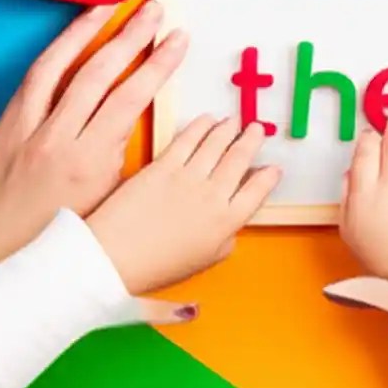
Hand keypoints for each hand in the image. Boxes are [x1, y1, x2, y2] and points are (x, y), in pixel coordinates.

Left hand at [0, 1, 185, 261]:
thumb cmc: (58, 233)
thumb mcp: (106, 203)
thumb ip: (122, 158)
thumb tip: (137, 119)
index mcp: (90, 161)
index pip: (131, 98)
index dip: (158, 64)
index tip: (178, 41)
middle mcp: (58, 137)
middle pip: (100, 72)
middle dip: (132, 36)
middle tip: (155, 11)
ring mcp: (28, 127)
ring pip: (60, 65)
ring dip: (89, 30)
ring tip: (111, 5)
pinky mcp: (8, 122)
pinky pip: (32, 77)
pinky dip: (54, 51)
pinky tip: (70, 34)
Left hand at [86, 117, 281, 293]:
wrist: (114, 259)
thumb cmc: (153, 267)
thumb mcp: (202, 262)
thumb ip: (224, 241)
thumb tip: (231, 227)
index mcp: (226, 223)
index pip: (258, 192)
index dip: (269, 177)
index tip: (273, 168)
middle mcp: (213, 196)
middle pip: (240, 160)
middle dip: (251, 141)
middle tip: (257, 130)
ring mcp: (188, 178)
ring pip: (217, 143)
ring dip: (229, 129)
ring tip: (234, 121)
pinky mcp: (163, 166)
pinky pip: (188, 138)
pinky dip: (201, 126)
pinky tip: (206, 120)